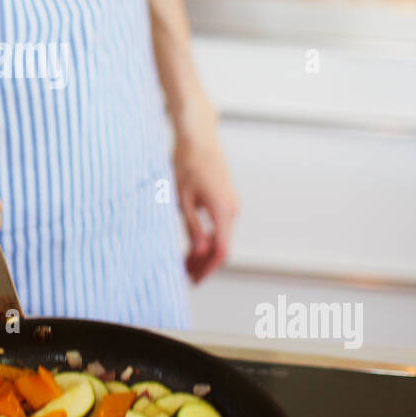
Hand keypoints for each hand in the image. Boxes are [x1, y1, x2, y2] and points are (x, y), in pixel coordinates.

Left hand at [172, 113, 237, 283]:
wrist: (198, 136)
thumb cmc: (187, 164)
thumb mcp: (182, 199)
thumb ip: (192, 227)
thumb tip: (199, 252)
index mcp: (223, 210)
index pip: (220, 250)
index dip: (206, 269)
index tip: (192, 280)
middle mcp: (232, 209)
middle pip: (221, 246)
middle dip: (203, 264)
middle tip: (184, 276)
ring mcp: (231, 203)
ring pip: (221, 237)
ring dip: (204, 252)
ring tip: (185, 263)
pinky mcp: (226, 198)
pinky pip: (220, 225)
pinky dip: (208, 238)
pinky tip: (193, 245)